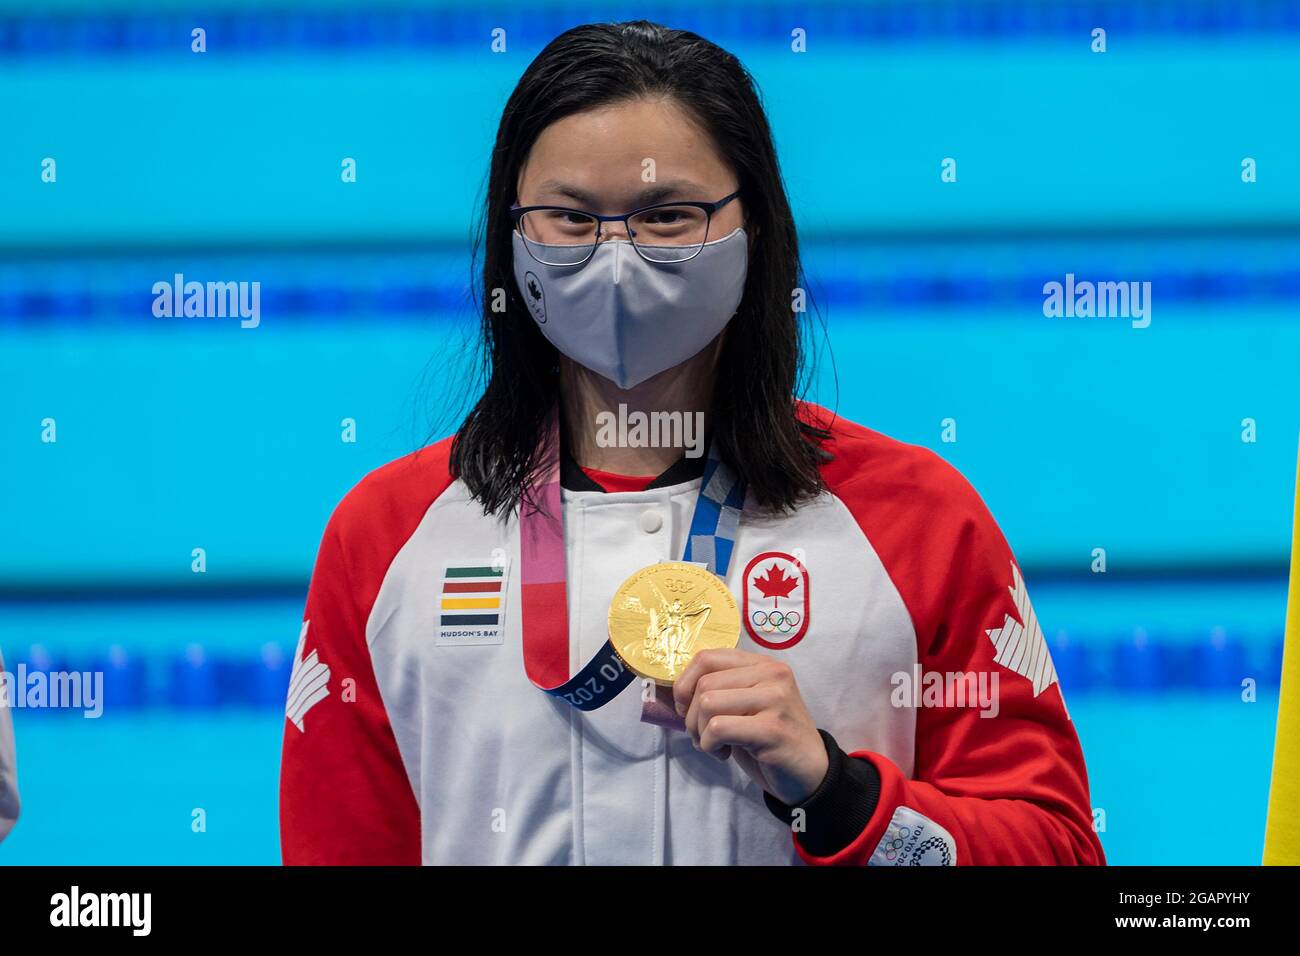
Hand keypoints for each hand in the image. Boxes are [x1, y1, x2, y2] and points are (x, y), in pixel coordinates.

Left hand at [673, 648, 828, 805]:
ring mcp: (775, 699)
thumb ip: (720, 689)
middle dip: (690, 716)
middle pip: (703, 684)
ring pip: (707, 703)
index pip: (707, 657)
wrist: (810, 774)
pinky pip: (718, 728)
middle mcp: (771, 674)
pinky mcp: (772, 728)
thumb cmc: (769, 741)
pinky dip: (710, 745)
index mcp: (762, 664)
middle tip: (703, 736)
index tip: (685, 709)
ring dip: (700, 732)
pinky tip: (724, 753)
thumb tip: (676, 692)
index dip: (684, 684)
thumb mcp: (745, 705)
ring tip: (716, 745)